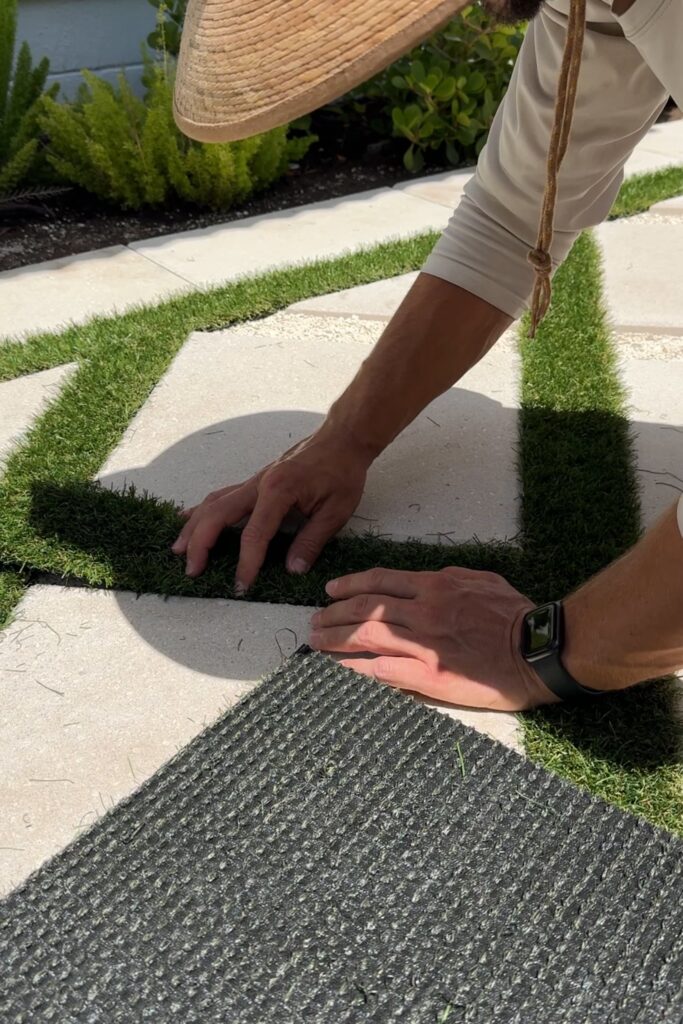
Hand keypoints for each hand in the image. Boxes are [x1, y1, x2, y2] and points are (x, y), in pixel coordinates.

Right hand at [171, 427, 371, 590]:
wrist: (340, 439)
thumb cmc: (341, 472)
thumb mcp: (336, 510)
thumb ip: (312, 540)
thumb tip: (292, 570)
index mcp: (279, 491)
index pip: (254, 534)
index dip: (246, 562)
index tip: (241, 586)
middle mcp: (258, 484)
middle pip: (218, 514)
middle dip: (201, 544)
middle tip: (192, 571)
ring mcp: (253, 481)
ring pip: (213, 503)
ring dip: (194, 527)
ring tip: (178, 550)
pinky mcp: (254, 482)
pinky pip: (221, 496)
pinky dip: (202, 510)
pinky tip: (188, 519)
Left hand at [308, 566, 561, 710]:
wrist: (539, 649)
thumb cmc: (516, 614)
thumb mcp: (480, 580)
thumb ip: (447, 580)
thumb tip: (421, 583)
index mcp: (436, 585)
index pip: (380, 581)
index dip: (350, 585)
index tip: (330, 591)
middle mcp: (424, 610)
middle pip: (365, 609)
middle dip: (333, 613)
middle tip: (314, 620)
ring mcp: (425, 644)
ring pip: (366, 637)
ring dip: (335, 639)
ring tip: (315, 642)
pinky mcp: (430, 676)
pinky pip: (383, 671)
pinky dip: (357, 668)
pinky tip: (339, 669)